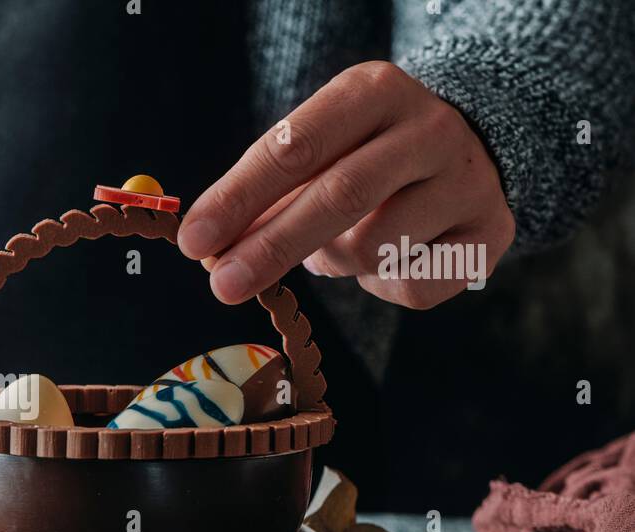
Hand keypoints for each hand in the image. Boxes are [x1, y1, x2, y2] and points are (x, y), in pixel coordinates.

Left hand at [178, 61, 514, 308]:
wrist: (473, 151)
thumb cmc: (365, 156)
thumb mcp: (317, 153)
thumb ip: (264, 196)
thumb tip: (210, 251)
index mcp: (372, 91)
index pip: (295, 146)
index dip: (239, 197)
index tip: (194, 240)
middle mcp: (428, 128)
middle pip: (339, 196)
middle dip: (271, 247)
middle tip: (222, 286)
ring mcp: (468, 179)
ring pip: (373, 248)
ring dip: (335, 262)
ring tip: (343, 243)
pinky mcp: (491, 233)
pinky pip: (410, 285)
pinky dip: (381, 285)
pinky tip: (394, 255)